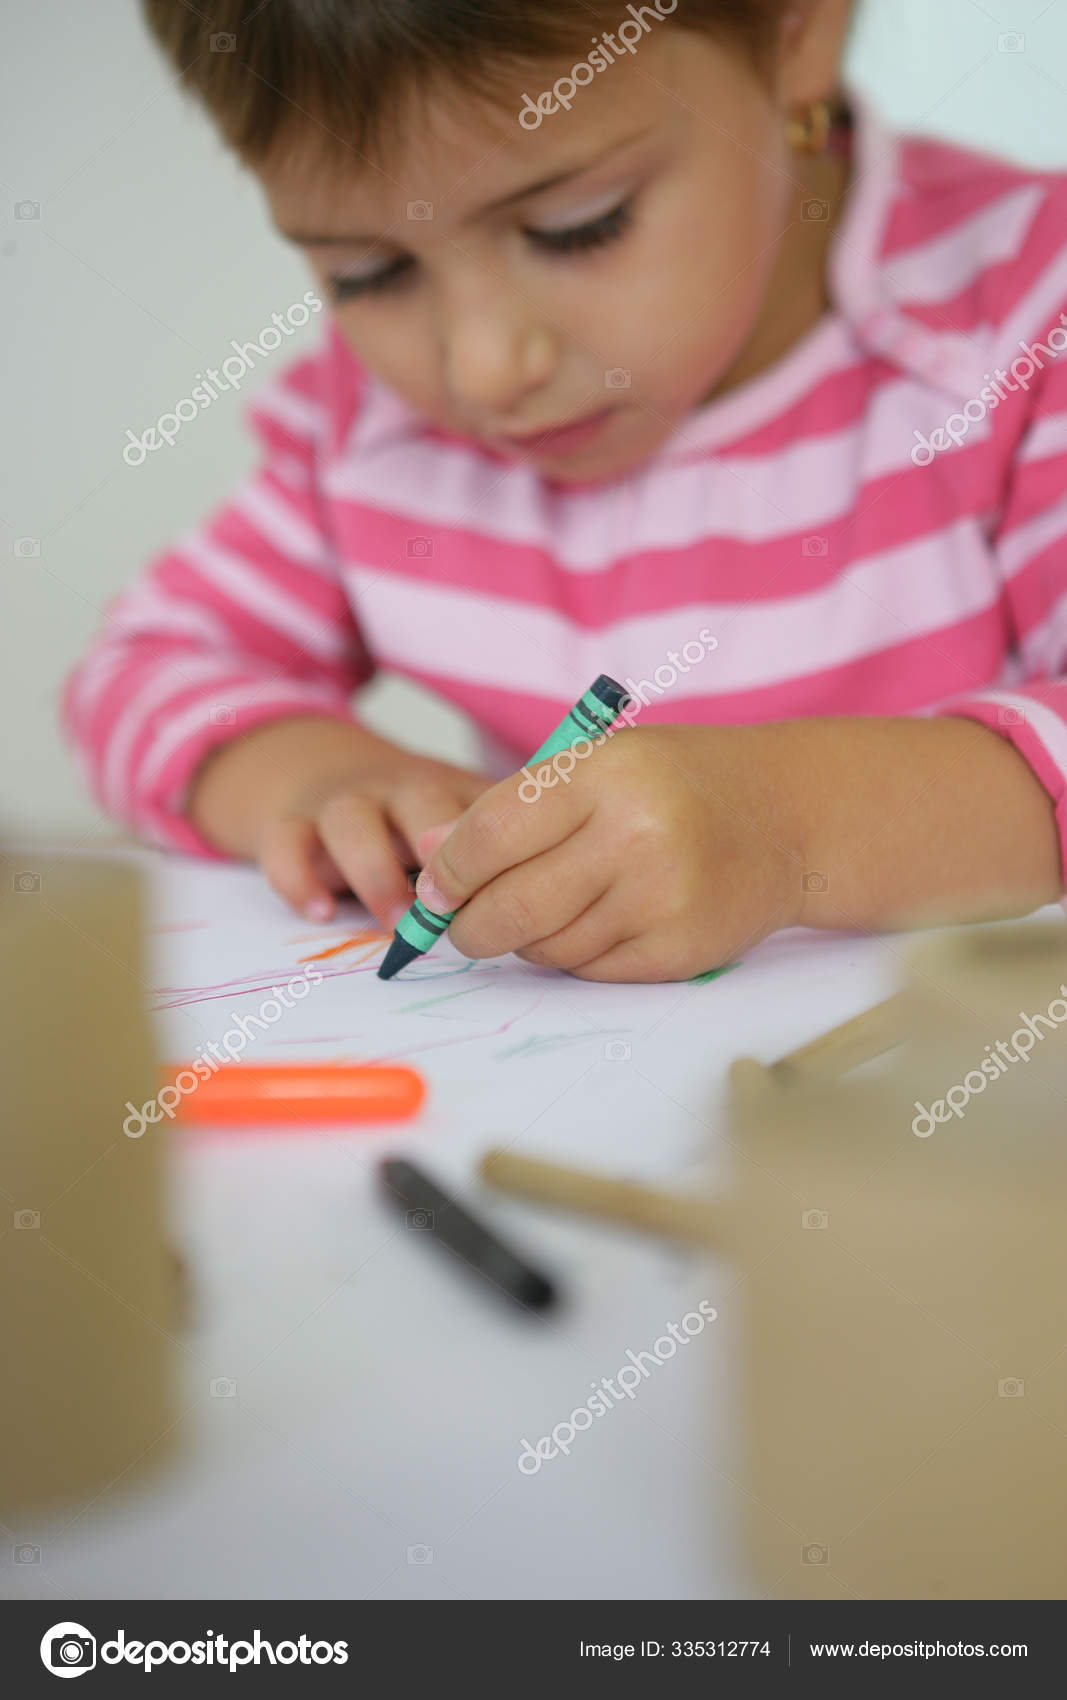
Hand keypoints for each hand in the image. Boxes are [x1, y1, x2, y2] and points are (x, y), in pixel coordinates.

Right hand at [188, 714, 489, 927]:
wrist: (314, 768)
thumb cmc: (410, 815)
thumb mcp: (461, 817)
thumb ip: (509, 851)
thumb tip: (574, 901)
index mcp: (447, 788)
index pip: (477, 804)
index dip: (494, 846)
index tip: (514, 890)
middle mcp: (394, 788)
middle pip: (417, 798)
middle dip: (436, 854)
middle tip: (454, 909)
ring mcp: (339, 802)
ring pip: (349, 817)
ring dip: (372, 869)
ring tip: (395, 921)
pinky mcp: (288, 820)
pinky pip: (285, 841)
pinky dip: (297, 875)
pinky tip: (319, 912)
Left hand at [412, 724, 805, 980]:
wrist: (787, 816)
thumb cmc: (677, 784)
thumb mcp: (599, 764)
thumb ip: (514, 807)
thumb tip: (428, 852)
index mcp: (605, 776)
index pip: (491, 834)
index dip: (447, 870)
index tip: (435, 887)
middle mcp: (634, 838)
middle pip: (510, 907)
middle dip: (470, 926)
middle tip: (463, 925)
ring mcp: (660, 900)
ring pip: (547, 948)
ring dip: (527, 941)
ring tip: (547, 910)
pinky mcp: (678, 951)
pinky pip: (591, 971)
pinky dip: (575, 957)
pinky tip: (595, 924)